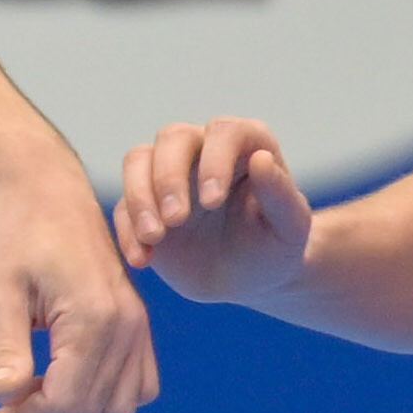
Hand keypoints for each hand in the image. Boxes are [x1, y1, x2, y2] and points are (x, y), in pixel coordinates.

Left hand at [0, 172, 157, 412]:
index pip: (67, 402)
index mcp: (94, 317)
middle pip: (94, 410)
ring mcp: (140, 325)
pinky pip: (137, 385)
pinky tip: (60, 379)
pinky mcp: (139, 324)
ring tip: (32, 389)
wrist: (46, 195)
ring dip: (75, 410)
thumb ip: (5, 346)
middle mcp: (129, 325)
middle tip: (6, 399)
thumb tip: (2, 398)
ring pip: (119, 405)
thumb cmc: (15, 239)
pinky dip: (101, 395)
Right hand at [116, 117, 311, 304]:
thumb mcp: (289, 228)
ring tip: (154, 239)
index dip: (214, 160)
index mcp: (243, 144)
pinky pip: (122, 206)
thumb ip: (280, 194)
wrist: (247, 280)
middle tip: (176, 220)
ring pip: (138, 160)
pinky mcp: (143, 204)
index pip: (223, 132)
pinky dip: (127, 231)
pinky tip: (143, 260)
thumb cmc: (274, 247)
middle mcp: (202, 149)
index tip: (212, 201)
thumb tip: (262, 159)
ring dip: (139, 197)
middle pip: (172, 138)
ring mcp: (168, 174)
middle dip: (169, 177)